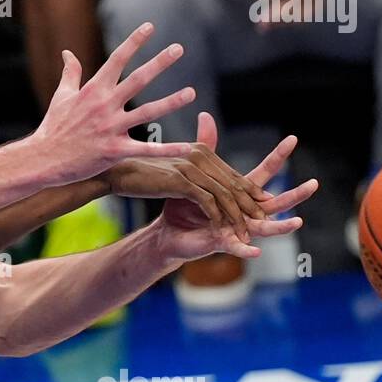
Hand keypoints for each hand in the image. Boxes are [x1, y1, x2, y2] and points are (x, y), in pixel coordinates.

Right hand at [30, 21, 198, 184]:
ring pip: (147, 112)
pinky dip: (168, 149)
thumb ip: (70, 73)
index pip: (117, 59)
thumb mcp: (61, 96)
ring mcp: (111, 127)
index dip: (134, 42)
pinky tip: (188, 147)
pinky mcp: (115, 150)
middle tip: (179, 48)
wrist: (43, 159)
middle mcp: (104, 105)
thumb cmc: (53, 127)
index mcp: (93, 90)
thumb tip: (67, 52)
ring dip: (171, 102)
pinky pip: (146, 149)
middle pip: (137, 79)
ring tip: (191, 92)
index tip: (150, 26)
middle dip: (159, 63)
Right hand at [103, 112, 270, 241]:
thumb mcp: (173, 169)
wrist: (118, 173)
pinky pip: (207, 201)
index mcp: (200, 150)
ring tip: (244, 231)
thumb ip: (194, 170)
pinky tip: (220, 228)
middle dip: (249, 203)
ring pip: (223, 194)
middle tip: (262, 220)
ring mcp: (190, 167)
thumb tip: (205, 183)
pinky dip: (217, 216)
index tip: (263, 204)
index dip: (249, 189)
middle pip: (232, 182)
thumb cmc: (143, 173)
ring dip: (236, 215)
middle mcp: (198, 155)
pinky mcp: (181, 181)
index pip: (232, 172)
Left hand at [154, 112, 318, 261]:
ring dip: (282, 225)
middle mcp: (246, 212)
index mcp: (241, 193)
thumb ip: (207, 148)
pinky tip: (255, 251)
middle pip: (276, 202)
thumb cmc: (188, 204)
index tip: (293, 138)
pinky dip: (246, 250)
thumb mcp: (199, 173)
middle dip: (296, 194)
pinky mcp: (224, 243)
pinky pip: (236, 248)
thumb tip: (205, 115)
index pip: (265, 173)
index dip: (278, 156)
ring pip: (265, 228)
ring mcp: (238, 229)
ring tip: (298, 222)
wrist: (170, 232)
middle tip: (314, 183)